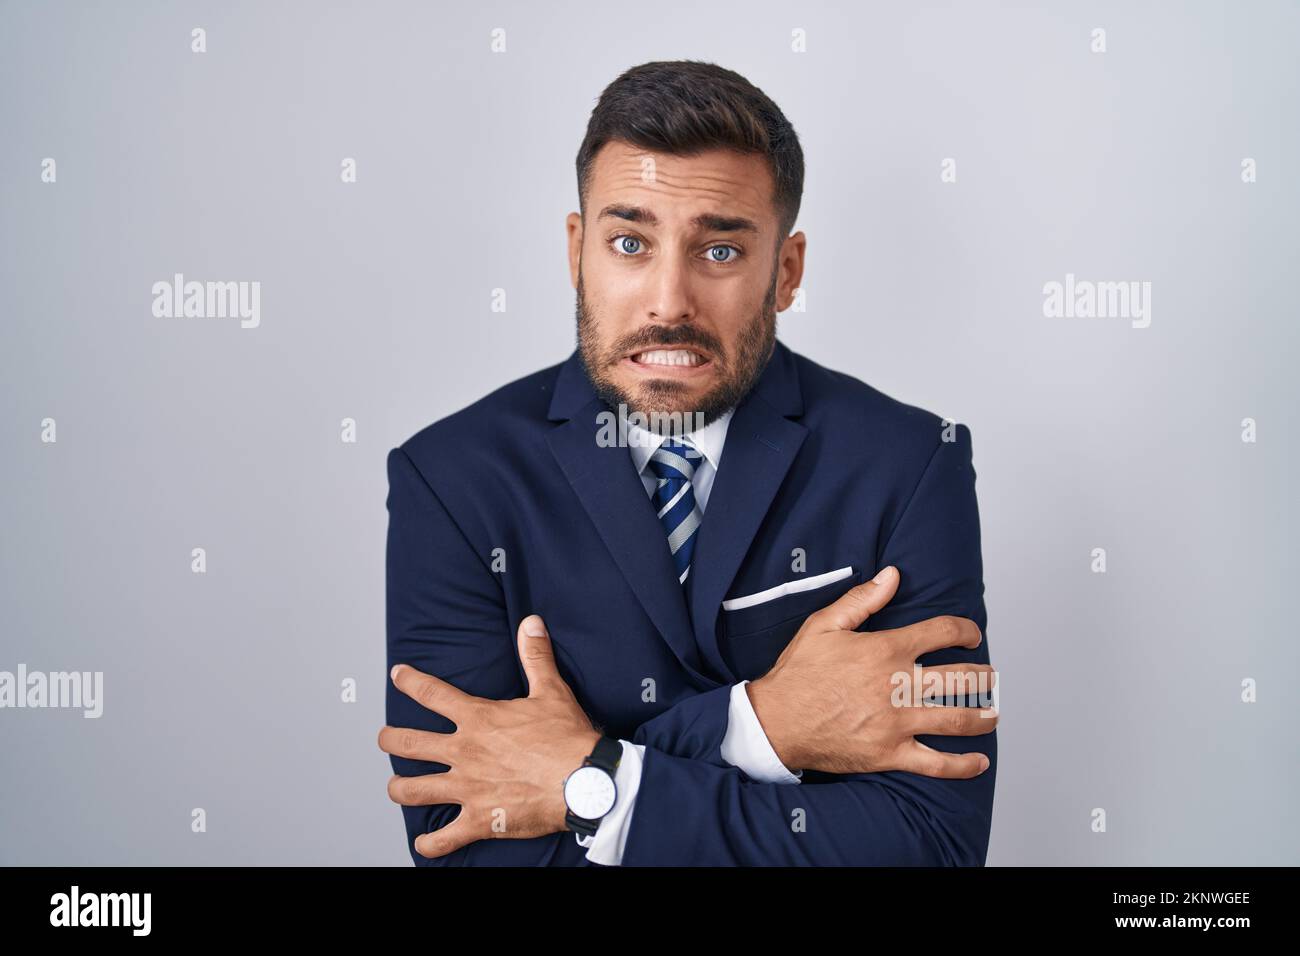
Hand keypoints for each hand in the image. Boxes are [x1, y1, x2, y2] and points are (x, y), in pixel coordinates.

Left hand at [378, 614, 601, 858]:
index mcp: (478, 719)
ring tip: (395, 787)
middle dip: (390, 740)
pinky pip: (445, 838)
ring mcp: (467, 788)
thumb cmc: (567, 738)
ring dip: (399, 789)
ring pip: (414, 791)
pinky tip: (424, 844)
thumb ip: (535, 656)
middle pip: (409, 744)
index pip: (432, 694)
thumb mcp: (551, 691)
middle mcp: (464, 752)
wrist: (583, 782)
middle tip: (384, 738)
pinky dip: (432, 843)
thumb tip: (531, 622)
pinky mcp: (479, 819)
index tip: (397, 675)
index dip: (410, 682)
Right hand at [746, 566, 996, 777]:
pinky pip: (936, 763)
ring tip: (992, 714)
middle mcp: (898, 686)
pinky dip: (962, 765)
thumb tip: (893, 576)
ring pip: (956, 719)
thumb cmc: (798, 672)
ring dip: (983, 716)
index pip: (941, 632)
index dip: (965, 630)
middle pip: (960, 678)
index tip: (972, 634)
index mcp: (885, 650)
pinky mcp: (890, 754)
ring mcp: (897, 723)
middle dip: (983, 676)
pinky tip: (979, 763)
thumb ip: (862, 600)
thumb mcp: (824, 625)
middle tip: (990, 677)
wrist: (775, 721)